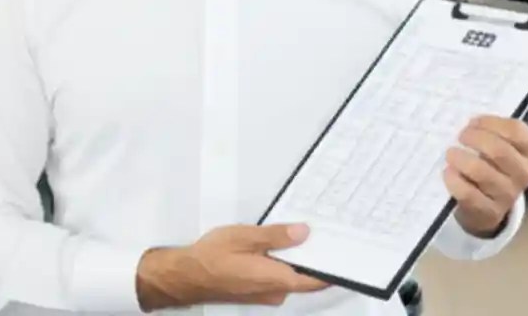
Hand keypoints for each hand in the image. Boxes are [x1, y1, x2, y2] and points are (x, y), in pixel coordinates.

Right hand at [135, 223, 329, 310]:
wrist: (185, 276)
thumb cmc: (211, 257)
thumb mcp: (246, 237)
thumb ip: (277, 236)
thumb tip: (303, 233)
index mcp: (278, 280)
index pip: (317, 279)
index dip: (332, 267)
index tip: (343, 251)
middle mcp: (275, 292)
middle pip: (304, 276)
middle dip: (312, 256)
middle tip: (319, 232)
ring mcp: (265, 294)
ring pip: (289, 276)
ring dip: (294, 259)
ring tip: (296, 233)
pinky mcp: (255, 292)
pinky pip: (276, 278)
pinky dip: (280, 263)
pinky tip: (274, 246)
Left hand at [444, 115, 527, 237]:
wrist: (488, 205)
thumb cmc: (493, 165)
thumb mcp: (501, 145)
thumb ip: (491, 132)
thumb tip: (469, 124)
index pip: (517, 131)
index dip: (491, 123)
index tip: (473, 122)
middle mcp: (525, 174)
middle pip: (500, 151)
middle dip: (475, 139)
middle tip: (461, 136)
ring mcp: (508, 195)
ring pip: (482, 172)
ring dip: (461, 159)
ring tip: (451, 153)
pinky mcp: (489, 212)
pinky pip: (469, 193)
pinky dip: (455, 180)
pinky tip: (448, 172)